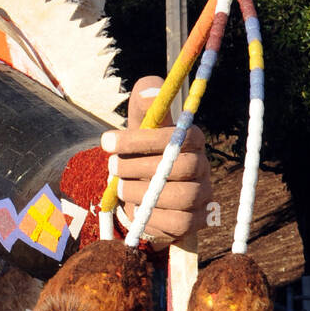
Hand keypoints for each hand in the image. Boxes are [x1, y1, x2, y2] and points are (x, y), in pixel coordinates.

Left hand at [102, 76, 212, 245]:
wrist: (143, 190)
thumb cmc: (141, 152)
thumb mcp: (140, 126)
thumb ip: (144, 104)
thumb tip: (150, 87)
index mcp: (192, 138)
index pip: (178, 136)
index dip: (141, 139)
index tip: (106, 141)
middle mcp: (203, 165)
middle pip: (183, 166)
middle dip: (140, 167)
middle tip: (112, 167)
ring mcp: (202, 194)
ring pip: (183, 196)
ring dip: (143, 192)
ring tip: (120, 187)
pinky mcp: (195, 220)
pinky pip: (180, 222)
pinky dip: (152, 216)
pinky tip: (135, 208)